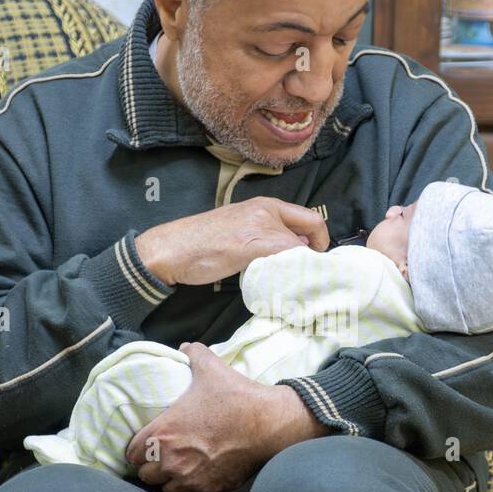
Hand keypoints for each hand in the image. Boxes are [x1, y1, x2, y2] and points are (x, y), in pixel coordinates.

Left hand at [124, 341, 328, 491]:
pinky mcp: (212, 490)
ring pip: (169, 491)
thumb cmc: (235, 396)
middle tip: (163, 457)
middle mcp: (172, 461)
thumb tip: (185, 347)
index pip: (132, 453)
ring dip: (172, 481)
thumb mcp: (210, 368)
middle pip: (146, 476)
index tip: (146, 444)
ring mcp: (192, 479)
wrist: (267, 422)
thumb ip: (193, 355)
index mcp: (162, 433)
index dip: (137, 448)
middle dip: (152, 467)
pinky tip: (203, 479)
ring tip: (181, 470)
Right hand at [134, 196, 329, 286]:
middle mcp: (266, 210)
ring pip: (300, 246)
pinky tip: (285, 286)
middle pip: (313, 227)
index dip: (319, 240)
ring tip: (299, 283)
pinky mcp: (252, 244)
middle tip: (313, 273)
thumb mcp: (241, 231)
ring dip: (305, 265)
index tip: (313, 260)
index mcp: (264, 205)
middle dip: (319, 252)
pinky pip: (286, 258)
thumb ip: (268, 235)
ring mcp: (260, 225)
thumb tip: (295, 250)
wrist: (172, 249)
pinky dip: (292, 273)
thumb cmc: (202, 244)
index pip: (309, 217)